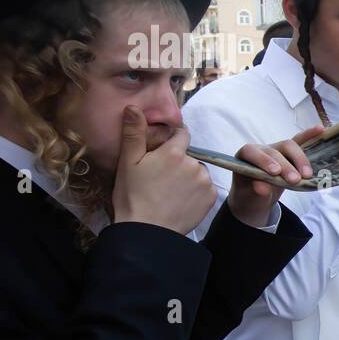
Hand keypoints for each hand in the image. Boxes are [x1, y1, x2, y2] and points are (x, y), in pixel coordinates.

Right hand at [112, 107, 216, 234]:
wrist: (147, 233)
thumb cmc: (132, 197)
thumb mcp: (128, 163)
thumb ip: (133, 133)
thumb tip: (134, 107)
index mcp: (174, 153)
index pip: (182, 134)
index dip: (171, 142)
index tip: (162, 154)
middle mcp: (194, 165)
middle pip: (189, 155)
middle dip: (178, 162)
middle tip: (160, 179)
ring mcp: (204, 182)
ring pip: (197, 172)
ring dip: (188, 177)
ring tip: (169, 192)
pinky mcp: (211, 198)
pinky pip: (205, 188)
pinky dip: (195, 192)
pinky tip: (179, 201)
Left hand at [225, 124, 322, 227]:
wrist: (256, 196)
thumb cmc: (250, 194)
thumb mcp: (249, 196)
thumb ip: (254, 190)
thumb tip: (262, 188)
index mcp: (245, 157)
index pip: (252, 152)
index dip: (264, 160)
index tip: (275, 173)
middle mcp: (262, 150)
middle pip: (275, 150)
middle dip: (287, 165)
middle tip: (295, 180)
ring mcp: (276, 149)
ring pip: (290, 146)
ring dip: (300, 160)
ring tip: (307, 175)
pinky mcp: (289, 153)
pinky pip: (300, 141)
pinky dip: (309, 136)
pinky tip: (320, 130)